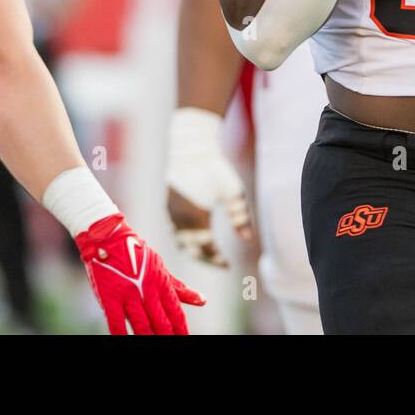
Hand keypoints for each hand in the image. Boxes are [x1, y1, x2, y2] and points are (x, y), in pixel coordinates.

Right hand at [75, 214, 204, 334]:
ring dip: (148, 337)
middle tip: (173, 344)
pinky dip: (121, 334)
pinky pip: (115, 322)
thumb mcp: (161, 268)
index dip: (181, 328)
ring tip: (154, 346)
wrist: (109, 238)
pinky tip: (125, 342)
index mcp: (161, 283)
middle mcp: (146, 290)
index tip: (185, 339)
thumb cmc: (137, 254)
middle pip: (160, 321)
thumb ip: (180, 288)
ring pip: (141, 324)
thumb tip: (202, 301)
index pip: (175, 311)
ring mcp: (127, 294)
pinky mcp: (109, 297)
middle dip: (167, 336)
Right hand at [165, 107, 253, 266]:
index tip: (227, 265)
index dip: (216, 260)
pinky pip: (174, 231)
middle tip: (219, 262)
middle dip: (205, 259)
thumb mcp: (234, 192)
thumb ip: (240, 217)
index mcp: (197, 218)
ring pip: (180, 242)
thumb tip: (247, 239)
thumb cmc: (215, 169)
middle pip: (191, 249)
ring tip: (208, 254)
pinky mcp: (167, 206)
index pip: (206, 249)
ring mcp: (171, 213)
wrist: (191, 149)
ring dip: (194, 250)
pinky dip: (185, 239)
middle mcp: (180, 219)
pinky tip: (196, 238)